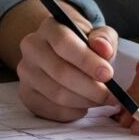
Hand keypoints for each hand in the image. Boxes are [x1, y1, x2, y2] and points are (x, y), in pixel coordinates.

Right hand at [11, 4, 120, 122]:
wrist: (60, 53)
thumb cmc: (83, 44)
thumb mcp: (98, 34)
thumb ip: (104, 38)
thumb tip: (104, 49)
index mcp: (49, 27)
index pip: (63, 43)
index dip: (87, 61)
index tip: (108, 75)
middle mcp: (32, 48)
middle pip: (60, 72)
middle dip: (91, 88)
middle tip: (112, 95)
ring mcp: (26, 72)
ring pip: (57, 94)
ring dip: (85, 101)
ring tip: (101, 100)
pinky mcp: (26, 94)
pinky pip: (53, 110)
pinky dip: (74, 112)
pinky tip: (84, 104)